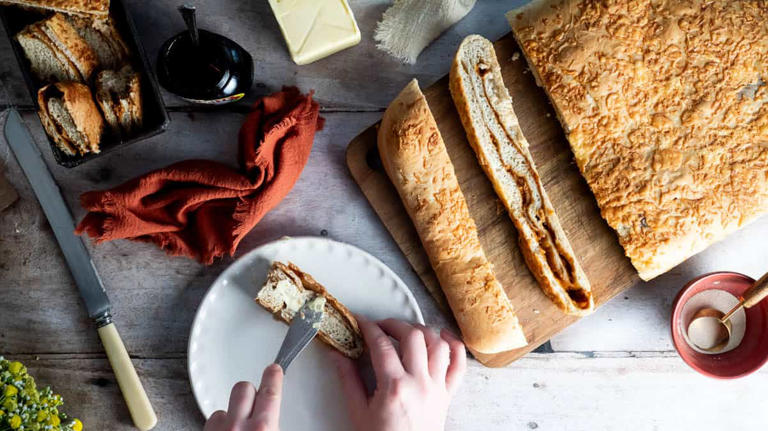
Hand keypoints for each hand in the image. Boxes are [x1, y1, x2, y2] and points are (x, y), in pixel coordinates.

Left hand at [203, 364, 283, 430]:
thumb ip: (274, 426)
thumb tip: (275, 419)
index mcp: (262, 429)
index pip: (269, 393)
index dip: (272, 378)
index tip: (274, 369)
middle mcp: (237, 427)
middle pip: (243, 389)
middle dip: (250, 391)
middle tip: (256, 399)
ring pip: (223, 409)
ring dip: (231, 413)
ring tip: (238, 427)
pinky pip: (210, 422)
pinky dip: (217, 426)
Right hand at [331, 317, 466, 430]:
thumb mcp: (358, 411)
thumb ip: (348, 379)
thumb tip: (337, 354)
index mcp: (394, 387)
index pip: (381, 345)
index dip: (369, 327)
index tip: (360, 322)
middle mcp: (419, 383)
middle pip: (413, 336)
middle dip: (395, 324)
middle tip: (381, 326)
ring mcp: (437, 387)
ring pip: (438, 344)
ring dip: (423, 331)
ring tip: (408, 331)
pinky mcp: (448, 394)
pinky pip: (459, 364)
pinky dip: (454, 345)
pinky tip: (442, 337)